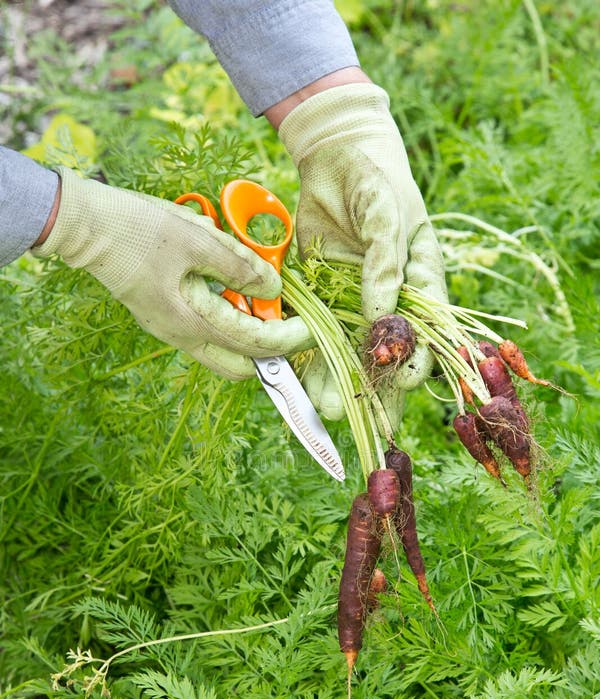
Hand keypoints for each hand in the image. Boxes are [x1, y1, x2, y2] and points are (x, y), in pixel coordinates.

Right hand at [33, 167, 313, 378]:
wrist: (86, 226)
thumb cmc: (138, 229)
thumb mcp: (197, 239)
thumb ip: (238, 266)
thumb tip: (273, 289)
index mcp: (191, 322)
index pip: (255, 346)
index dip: (289, 339)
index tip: (312, 326)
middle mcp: (181, 336)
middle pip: (239, 365)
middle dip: (270, 349)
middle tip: (289, 318)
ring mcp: (170, 331)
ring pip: (223, 351)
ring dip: (249, 333)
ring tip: (262, 298)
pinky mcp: (165, 318)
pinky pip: (207, 332)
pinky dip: (229, 320)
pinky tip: (234, 289)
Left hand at [278, 82, 445, 420]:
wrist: (334, 156)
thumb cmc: (373, 179)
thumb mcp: (385, 214)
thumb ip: (385, 262)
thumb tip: (382, 314)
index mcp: (419, 286)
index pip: (426, 336)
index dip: (417, 362)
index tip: (402, 378)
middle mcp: (387, 304)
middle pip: (384, 358)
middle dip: (370, 390)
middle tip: (352, 412)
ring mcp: (350, 304)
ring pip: (346, 354)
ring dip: (335, 383)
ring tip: (321, 408)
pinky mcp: (318, 299)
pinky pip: (312, 335)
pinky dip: (304, 358)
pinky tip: (294, 382)